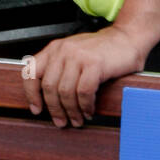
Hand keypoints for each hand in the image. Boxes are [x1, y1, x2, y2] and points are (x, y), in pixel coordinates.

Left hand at [23, 24, 145, 126]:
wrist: (128, 38)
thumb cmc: (103, 50)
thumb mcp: (75, 54)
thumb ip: (60, 69)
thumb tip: (48, 98)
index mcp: (55, 49)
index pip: (31, 72)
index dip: (31, 94)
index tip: (37, 109)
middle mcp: (63, 50)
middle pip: (49, 87)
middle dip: (54, 109)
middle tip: (61, 121)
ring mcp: (79, 56)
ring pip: (66, 92)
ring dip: (71, 111)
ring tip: (77, 119)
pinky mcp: (94, 64)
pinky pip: (84, 92)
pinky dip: (85, 106)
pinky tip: (89, 111)